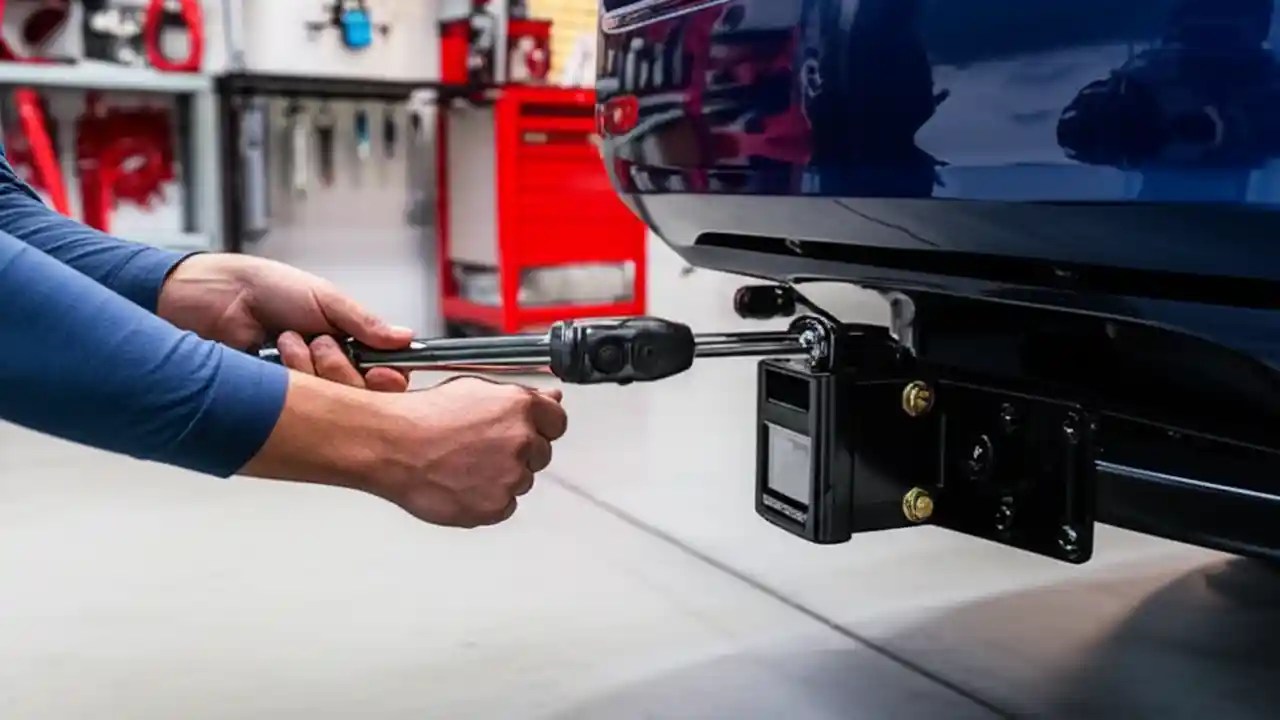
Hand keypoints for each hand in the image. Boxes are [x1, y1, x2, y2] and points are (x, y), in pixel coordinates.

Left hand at [158, 253, 411, 391]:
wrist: (215, 297)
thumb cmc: (267, 288)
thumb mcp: (324, 298)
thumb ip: (365, 322)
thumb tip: (404, 338)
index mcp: (349, 345)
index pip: (385, 376)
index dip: (388, 380)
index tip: (384, 374)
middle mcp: (330, 371)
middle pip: (361, 396)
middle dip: (342, 370)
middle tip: (320, 343)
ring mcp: (304, 388)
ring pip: (330, 403)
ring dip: (310, 368)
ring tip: (285, 340)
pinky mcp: (277, 400)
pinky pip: (297, 408)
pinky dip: (288, 379)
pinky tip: (273, 357)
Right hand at [367, 377, 567, 526]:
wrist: (392, 446)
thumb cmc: (424, 417)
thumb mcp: (474, 390)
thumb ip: (521, 397)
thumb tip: (551, 399)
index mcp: (520, 407)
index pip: (557, 422)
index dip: (541, 427)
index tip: (527, 431)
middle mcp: (521, 440)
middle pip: (541, 454)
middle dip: (519, 453)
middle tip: (482, 448)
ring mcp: (510, 476)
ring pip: (522, 481)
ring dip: (502, 477)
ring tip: (465, 465)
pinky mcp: (496, 506)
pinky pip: (505, 506)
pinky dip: (488, 500)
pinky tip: (462, 483)